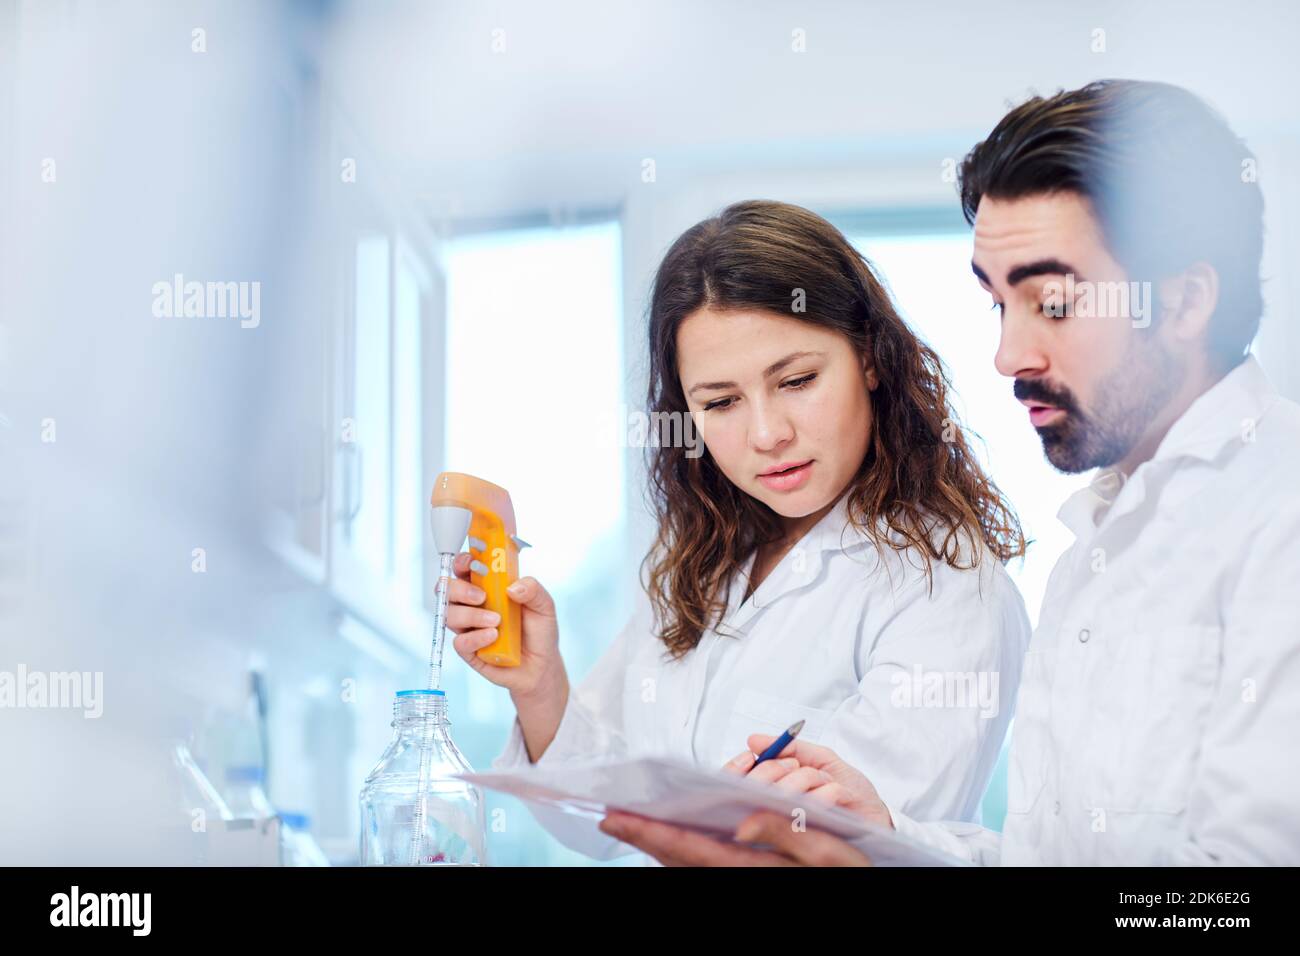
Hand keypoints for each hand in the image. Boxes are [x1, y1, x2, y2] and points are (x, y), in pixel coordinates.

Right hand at [445, 552, 564, 699]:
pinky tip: (493, 638)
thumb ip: (533, 590)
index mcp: (489, 587)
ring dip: (472, 616)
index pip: (466, 568)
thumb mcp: (545, 606)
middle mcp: (474, 605)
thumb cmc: (539, 632)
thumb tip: (513, 587)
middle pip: (448, 589)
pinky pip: (459, 641)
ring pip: (450, 614)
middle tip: (482, 596)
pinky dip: (475, 638)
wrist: (541, 667)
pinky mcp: (469, 650)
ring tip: (496, 621)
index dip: (463, 561)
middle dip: (460, 589)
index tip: (471, 561)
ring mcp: (469, 627)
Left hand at [599, 810, 871, 866]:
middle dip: (642, 837)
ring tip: (633, 821)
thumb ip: (785, 834)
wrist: (860, 885)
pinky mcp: (748, 878)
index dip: (648, 832)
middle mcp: (739, 879)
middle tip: (610, 815)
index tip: (614, 816)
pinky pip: (701, 865)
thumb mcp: (829, 853)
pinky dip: (680, 850)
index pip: (688, 849)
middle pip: (676, 859)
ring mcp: (741, 881)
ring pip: (684, 865)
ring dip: (658, 844)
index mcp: (753, 869)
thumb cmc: (852, 872)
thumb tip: (741, 822)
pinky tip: (673, 836)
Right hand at [723, 734, 893, 830]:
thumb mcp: (821, 760)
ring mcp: (790, 830)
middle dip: (775, 768)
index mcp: (770, 794)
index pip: (733, 784)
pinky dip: (825, 794)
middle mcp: (773, 815)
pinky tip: (837, 793)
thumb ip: (790, 748)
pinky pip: (806, 814)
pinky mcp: (811, 841)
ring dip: (806, 779)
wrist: (878, 816)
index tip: (751, 755)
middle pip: (752, 789)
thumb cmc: (848, 790)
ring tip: (826, 780)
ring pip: (780, 797)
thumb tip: (754, 740)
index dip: (735, 770)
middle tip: (796, 765)